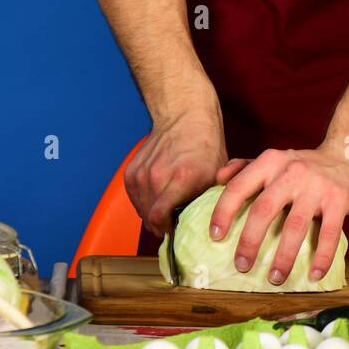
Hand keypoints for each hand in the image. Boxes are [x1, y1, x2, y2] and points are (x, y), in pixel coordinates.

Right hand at [125, 101, 227, 238]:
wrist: (185, 117)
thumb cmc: (205, 146)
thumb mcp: (216, 177)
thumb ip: (208, 203)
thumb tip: (207, 229)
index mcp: (180, 179)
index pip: (159, 218)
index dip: (168, 231)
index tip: (177, 232)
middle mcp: (156, 176)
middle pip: (150, 218)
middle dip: (162, 226)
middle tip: (174, 224)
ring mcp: (141, 173)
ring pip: (141, 210)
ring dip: (152, 215)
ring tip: (167, 211)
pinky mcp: (131, 171)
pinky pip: (135, 198)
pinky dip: (145, 202)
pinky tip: (158, 198)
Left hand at [209, 147, 348, 284]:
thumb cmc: (305, 164)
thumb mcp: (275, 159)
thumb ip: (245, 166)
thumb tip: (218, 178)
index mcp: (271, 161)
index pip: (239, 186)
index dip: (223, 212)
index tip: (214, 237)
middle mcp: (291, 171)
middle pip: (263, 209)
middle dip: (249, 242)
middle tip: (241, 266)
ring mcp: (316, 186)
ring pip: (295, 226)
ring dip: (283, 257)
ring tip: (274, 278)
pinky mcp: (339, 200)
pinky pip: (329, 234)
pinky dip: (321, 257)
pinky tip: (314, 275)